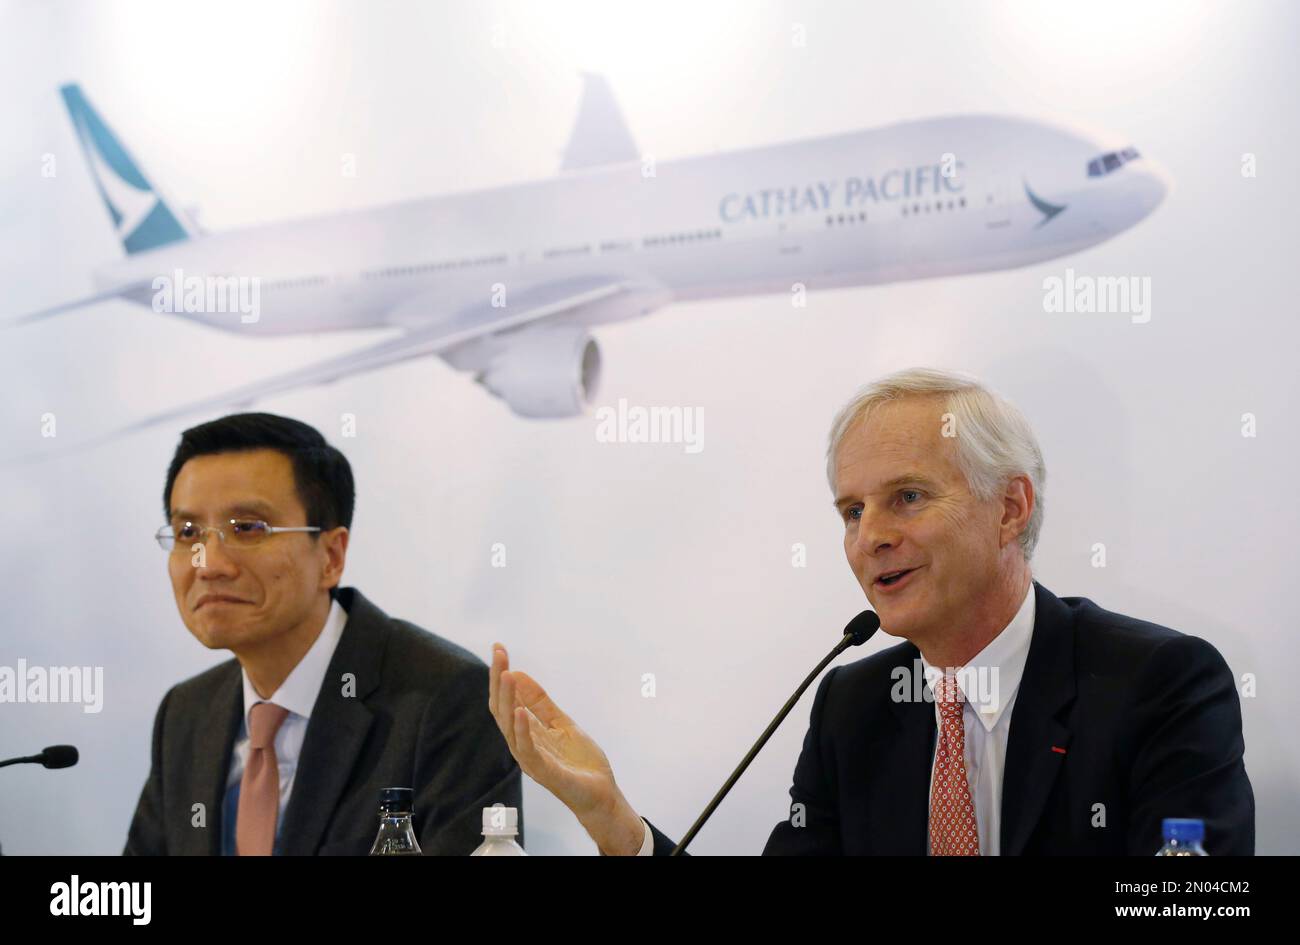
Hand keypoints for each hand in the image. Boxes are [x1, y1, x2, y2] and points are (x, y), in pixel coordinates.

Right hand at [489, 643, 645, 854]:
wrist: (601, 793)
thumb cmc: (579, 762)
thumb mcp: (561, 723)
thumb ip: (540, 702)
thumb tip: (518, 673)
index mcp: (525, 733)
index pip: (505, 700)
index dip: (500, 675)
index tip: (498, 648)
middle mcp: (522, 745)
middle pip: (502, 710)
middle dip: (499, 681)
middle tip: (499, 653)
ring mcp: (532, 759)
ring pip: (510, 728)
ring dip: (508, 700)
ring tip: (507, 674)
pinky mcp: (545, 772)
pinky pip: (528, 751)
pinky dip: (522, 731)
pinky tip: (520, 711)